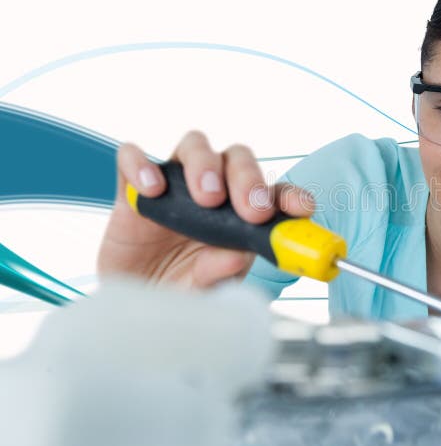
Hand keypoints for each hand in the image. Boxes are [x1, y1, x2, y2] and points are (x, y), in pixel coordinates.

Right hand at [96, 130, 313, 287]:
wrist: (134, 299)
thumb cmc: (183, 288)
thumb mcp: (207, 290)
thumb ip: (222, 274)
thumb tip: (235, 255)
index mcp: (243, 214)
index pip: (275, 193)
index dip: (291, 197)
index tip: (301, 210)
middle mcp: (215, 190)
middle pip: (238, 158)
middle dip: (249, 178)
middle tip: (251, 209)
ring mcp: (175, 184)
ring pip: (195, 146)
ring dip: (206, 164)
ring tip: (206, 198)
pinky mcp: (133, 189)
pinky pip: (133, 158)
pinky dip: (142, 165)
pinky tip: (152, 189)